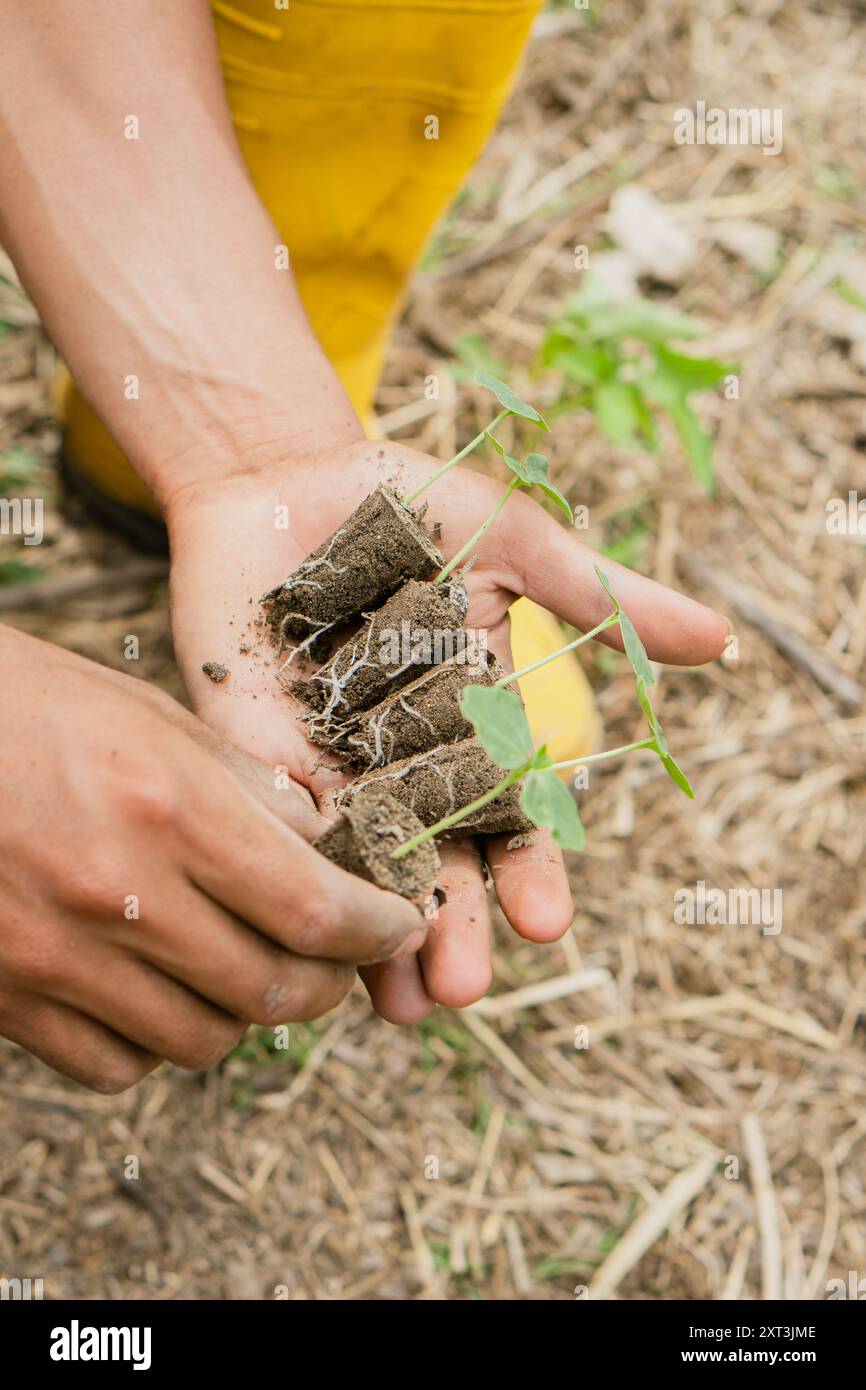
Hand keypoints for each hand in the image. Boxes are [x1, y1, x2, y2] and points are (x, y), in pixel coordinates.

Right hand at [0, 626, 425, 1089]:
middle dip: (329, 979)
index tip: (401, 923)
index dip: (379, 930)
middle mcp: (120, 894)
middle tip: (338, 954)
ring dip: (248, 1014)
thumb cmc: (31, 706)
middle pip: (272, 991)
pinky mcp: (9, 999)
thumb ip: (247, 787)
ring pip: (202, 1041)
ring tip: (248, 966)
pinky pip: (117, 1066)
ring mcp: (58, 958)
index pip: (316, 911)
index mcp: (170, 809)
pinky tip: (163, 990)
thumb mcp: (152, 717)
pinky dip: (160, 1040)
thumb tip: (325, 843)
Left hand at [165, 439, 727, 1022]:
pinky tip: (303, 920)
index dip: (529, 872)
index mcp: (479, 724)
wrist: (289, 468)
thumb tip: (721, 641)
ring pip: (361, 863)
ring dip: (375, 934)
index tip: (545, 924)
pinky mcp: (259, 745)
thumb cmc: (411, 502)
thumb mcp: (518, 546)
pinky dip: (295, 866)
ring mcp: (332, 758)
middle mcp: (410, 759)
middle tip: (460, 990)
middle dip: (451, 927)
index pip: (512, 818)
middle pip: (439, 860)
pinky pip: (279, 816)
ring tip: (396, 1003)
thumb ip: (606, 599)